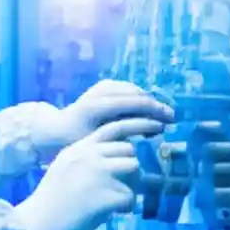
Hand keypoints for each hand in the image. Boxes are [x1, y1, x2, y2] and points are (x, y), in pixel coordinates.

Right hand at [15, 118, 162, 229]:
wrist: (37, 225)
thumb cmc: (51, 201)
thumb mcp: (65, 167)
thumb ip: (88, 158)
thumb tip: (119, 157)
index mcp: (79, 147)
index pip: (114, 128)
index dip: (138, 125)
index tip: (157, 127)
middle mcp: (89, 155)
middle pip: (129, 151)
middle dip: (130, 169)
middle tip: (121, 187)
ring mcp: (98, 174)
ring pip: (134, 171)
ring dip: (130, 187)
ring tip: (115, 201)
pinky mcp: (106, 196)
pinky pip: (130, 197)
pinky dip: (125, 207)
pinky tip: (110, 213)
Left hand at [45, 80, 173, 147]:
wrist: (58, 127)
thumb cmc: (77, 141)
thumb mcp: (98, 144)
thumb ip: (120, 138)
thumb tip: (148, 135)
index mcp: (97, 107)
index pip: (135, 103)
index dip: (155, 111)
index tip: (168, 123)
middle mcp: (99, 93)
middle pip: (137, 94)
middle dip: (156, 106)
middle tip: (171, 119)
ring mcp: (101, 87)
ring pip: (134, 90)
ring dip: (149, 101)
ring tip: (159, 117)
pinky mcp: (103, 86)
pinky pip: (128, 88)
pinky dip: (139, 97)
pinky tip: (146, 110)